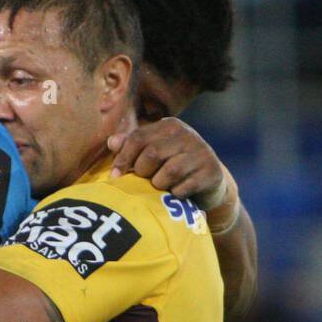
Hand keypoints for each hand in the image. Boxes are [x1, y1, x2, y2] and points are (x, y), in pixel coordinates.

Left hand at [108, 119, 233, 213]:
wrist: (209, 181)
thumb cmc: (173, 165)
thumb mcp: (153, 151)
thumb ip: (131, 145)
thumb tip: (111, 143)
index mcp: (169, 126)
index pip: (138, 138)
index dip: (123, 158)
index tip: (115, 176)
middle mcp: (187, 135)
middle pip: (152, 154)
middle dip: (142, 172)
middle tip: (144, 180)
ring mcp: (201, 153)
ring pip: (168, 172)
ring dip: (158, 185)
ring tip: (160, 186)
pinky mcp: (210, 172)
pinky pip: (183, 188)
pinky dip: (174, 194)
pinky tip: (176, 194)